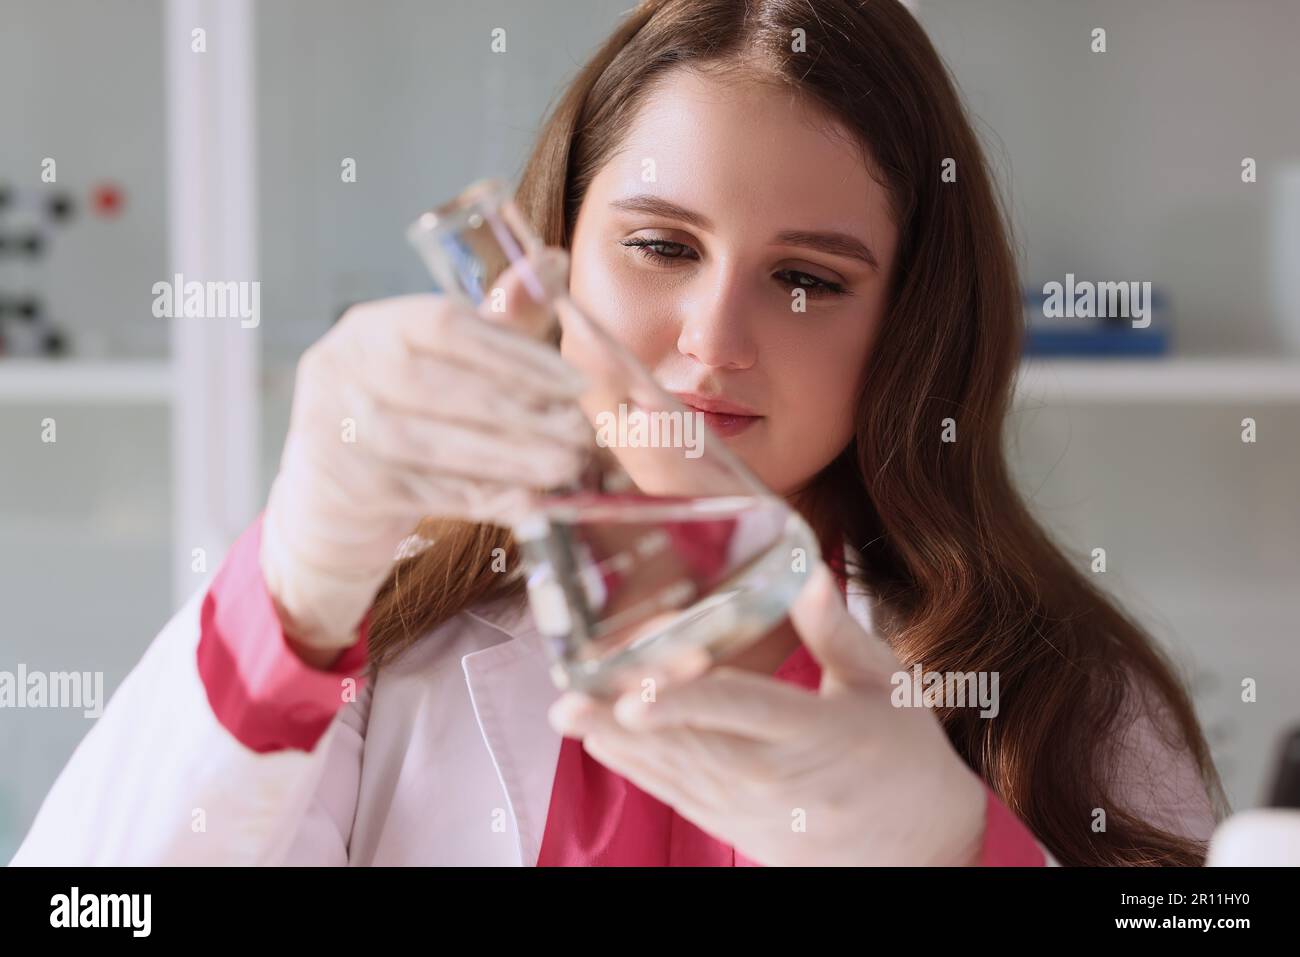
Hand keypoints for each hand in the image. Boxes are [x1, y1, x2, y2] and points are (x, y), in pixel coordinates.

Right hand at [261, 250, 589, 652]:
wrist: (330, 499)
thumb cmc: (405, 416)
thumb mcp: (447, 364)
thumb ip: (499, 321)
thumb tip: (551, 261)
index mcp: (372, 325)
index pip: (445, 324)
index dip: (516, 353)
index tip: (576, 382)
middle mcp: (342, 367)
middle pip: (436, 384)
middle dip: (519, 410)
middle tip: (580, 433)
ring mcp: (335, 428)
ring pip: (431, 442)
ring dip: (507, 456)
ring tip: (564, 467)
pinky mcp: (345, 486)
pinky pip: (425, 492)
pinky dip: (482, 497)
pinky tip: (527, 501)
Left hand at [547, 562, 988, 865]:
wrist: (920, 849)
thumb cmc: (903, 753)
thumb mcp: (885, 684)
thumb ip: (837, 630)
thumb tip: (805, 572)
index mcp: (816, 733)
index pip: (743, 712)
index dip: (686, 704)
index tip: (636, 696)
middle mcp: (776, 775)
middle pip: (691, 747)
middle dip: (624, 725)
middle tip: (568, 699)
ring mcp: (753, 809)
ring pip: (677, 774)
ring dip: (618, 745)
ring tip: (569, 714)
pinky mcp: (737, 826)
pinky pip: (681, 796)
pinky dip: (640, 770)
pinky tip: (602, 743)